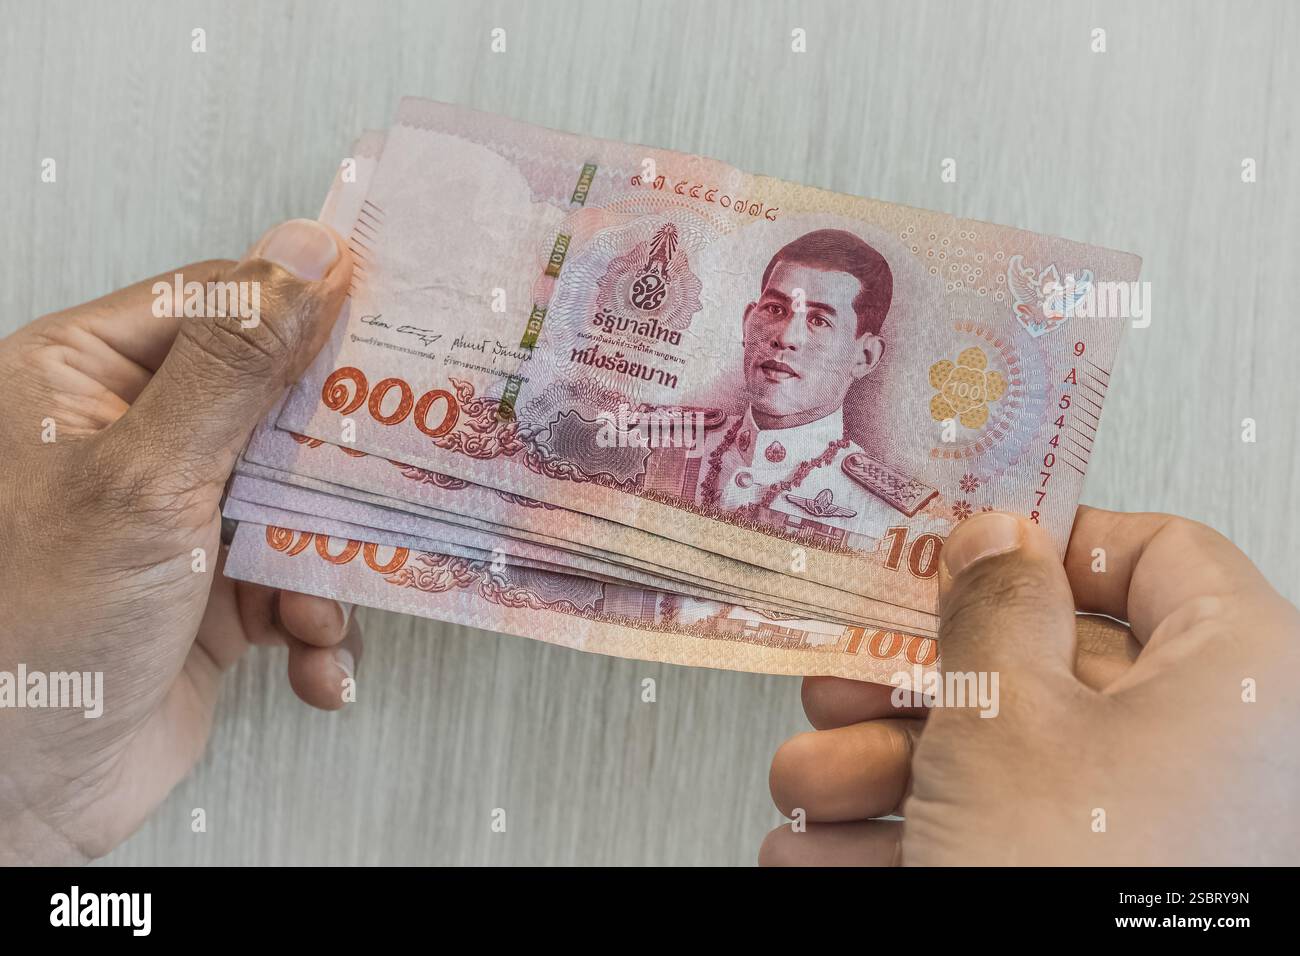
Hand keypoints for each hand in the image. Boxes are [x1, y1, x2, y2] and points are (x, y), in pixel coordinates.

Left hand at [0, 220, 361, 863]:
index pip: (222, 306)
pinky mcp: (215, 593)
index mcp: (87, 379)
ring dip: (329, 566)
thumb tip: (305, 253)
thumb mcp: (145, 477)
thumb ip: (234, 364)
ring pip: (304, 502)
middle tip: (389, 477)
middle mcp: (136, 440)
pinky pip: (299, 582)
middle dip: (335, 465)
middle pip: (281, 407)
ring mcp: (180, 520)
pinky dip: (320, 628)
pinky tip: (314, 662)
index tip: (389, 324)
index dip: (308, 312)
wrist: (14, 794)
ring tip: (316, 610)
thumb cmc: (33, 626)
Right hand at [762, 506, 1299, 864]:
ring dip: (887, 770)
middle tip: (842, 684)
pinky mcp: (1116, 891)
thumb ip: (993, 604)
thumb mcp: (1004, 716)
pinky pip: (1015, 837)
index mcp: (1245, 679)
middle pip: (1050, 674)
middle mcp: (1226, 758)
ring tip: (809, 789)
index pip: (1155, 555)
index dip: (1044, 544)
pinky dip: (919, 837)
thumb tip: (994, 538)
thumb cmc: (1082, 888)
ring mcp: (1171, 836)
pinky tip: (830, 851)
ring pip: (1013, 766)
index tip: (958, 557)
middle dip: (914, 685)